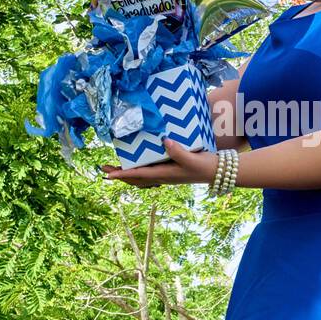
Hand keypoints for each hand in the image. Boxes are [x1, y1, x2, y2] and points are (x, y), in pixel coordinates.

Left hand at [100, 137, 217, 187]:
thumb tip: (164, 140)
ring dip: (126, 174)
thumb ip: (178, 150)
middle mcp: (162, 177)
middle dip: (119, 175)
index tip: (107, 175)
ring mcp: (165, 175)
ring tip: (115, 168)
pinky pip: (148, 175)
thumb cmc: (205, 166)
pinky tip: (137, 164)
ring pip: (140, 178)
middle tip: (103, 169)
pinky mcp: (170, 171)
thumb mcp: (192, 158)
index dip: (122, 175)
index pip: (138, 175)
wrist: (217, 172)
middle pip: (135, 179)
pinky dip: (137, 172)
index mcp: (164, 174)